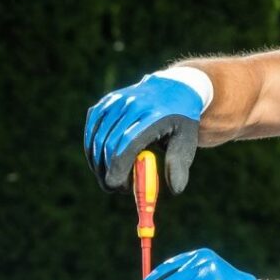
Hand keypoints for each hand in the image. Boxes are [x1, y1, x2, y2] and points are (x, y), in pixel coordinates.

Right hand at [82, 69, 204, 193]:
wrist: (173, 88)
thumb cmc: (180, 122)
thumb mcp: (186, 140)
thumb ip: (178, 164)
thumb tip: (174, 190)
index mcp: (154, 113)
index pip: (129, 143)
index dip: (118, 166)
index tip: (114, 186)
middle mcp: (132, 104)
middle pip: (110, 143)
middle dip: (107, 170)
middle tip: (114, 188)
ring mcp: (116, 101)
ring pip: (97, 138)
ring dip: (98, 163)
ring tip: (110, 177)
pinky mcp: (105, 103)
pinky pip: (92, 130)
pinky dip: (93, 148)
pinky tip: (101, 160)